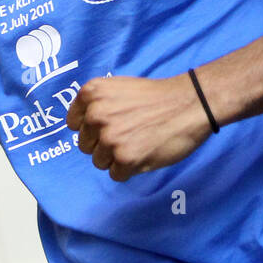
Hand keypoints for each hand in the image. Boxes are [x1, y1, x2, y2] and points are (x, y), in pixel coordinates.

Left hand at [65, 74, 213, 181]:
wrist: (189, 103)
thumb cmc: (156, 97)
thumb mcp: (117, 87)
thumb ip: (97, 104)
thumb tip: (82, 127)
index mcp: (91, 94)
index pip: (73, 123)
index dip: (91, 128)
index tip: (107, 126)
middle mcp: (95, 115)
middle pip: (85, 145)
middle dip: (103, 144)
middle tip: (128, 134)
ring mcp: (109, 138)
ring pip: (99, 162)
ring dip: (116, 158)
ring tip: (137, 142)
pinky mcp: (125, 158)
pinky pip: (116, 174)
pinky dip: (129, 169)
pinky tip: (144, 153)